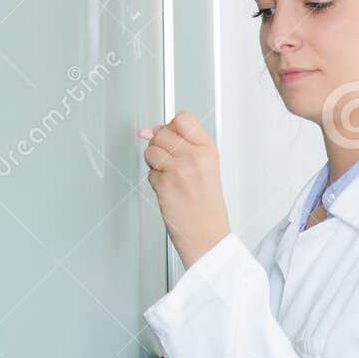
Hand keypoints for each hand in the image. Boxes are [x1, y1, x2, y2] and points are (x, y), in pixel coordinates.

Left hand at [141, 110, 230, 268]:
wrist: (207, 238)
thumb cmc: (208, 209)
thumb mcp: (206, 171)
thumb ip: (183, 148)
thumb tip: (150, 131)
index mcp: (209, 152)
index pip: (183, 119)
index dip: (173, 128)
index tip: (174, 139)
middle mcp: (194, 157)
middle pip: (162, 132)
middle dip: (161, 147)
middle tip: (173, 166)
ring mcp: (178, 169)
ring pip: (151, 150)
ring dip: (155, 164)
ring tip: (171, 179)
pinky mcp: (164, 183)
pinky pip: (149, 172)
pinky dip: (155, 182)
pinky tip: (170, 192)